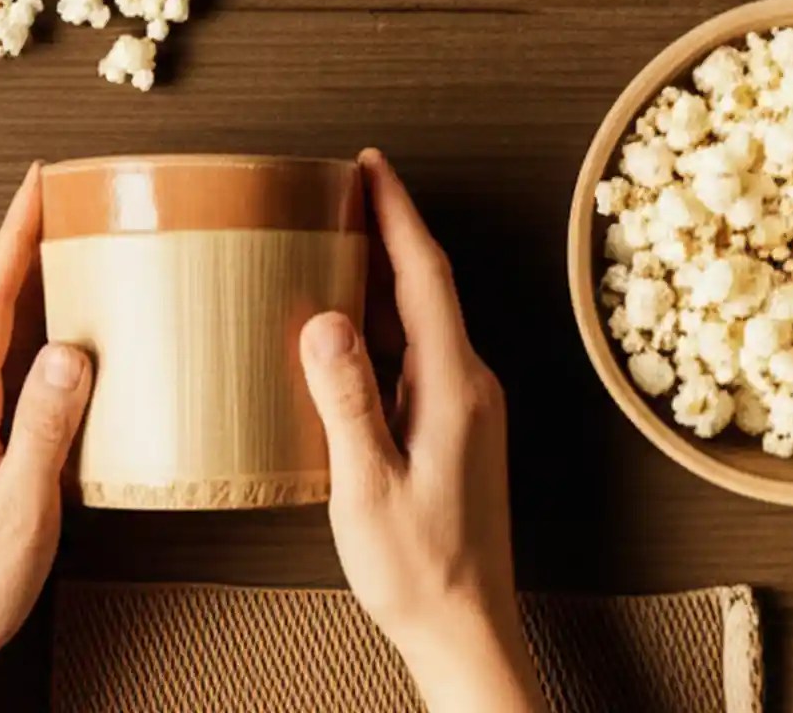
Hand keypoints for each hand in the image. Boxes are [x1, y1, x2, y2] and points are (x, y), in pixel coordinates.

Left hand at [0, 163, 92, 712]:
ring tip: (73, 264)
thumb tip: (71, 351)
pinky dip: (32, 351)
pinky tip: (61, 357)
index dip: (13, 237)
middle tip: (69, 209)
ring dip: (31, 300)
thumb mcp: (20, 509)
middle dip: (26, 252)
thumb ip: (47, 426)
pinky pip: (2, 380)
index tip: (37, 185)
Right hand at [299, 149, 545, 711]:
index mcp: (453, 388)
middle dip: (385, 233)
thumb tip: (324, 321)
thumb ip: (347, 400)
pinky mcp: (454, 429)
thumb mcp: (367, 486)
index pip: (426, 277)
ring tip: (332, 249)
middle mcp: (469, 386)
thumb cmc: (418, 567)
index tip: (370, 166)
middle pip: (426, 288)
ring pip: (421, 322)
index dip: (397, 214)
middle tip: (337, 194)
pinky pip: (416, 356)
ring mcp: (466, 407)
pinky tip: (346, 334)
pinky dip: (381, 328)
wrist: (465, 626)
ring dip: (381, 280)